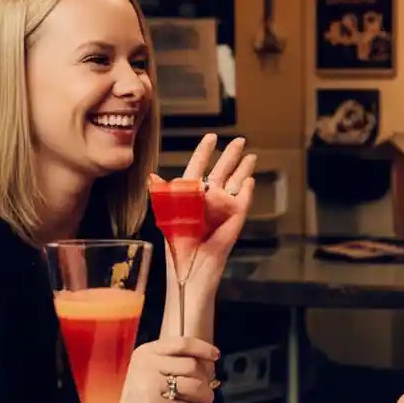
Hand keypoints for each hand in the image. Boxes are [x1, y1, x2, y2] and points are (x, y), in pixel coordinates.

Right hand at [117, 337, 220, 402]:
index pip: (182, 343)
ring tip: (204, 402)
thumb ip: (171, 364)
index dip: (203, 348)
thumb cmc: (136, 398)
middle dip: (205, 380)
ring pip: (194, 385)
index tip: (216, 356)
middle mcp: (147, 363)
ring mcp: (149, 384)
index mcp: (147, 352)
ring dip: (205, 396)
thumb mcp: (148, 371)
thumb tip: (208, 366)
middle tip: (207, 391)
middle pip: (192, 365)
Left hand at [153, 133, 257, 288]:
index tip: (210, 137)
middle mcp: (208, 198)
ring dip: (243, 168)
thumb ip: (164, 193)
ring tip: (251, 155)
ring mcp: (224, 207)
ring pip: (236, 181)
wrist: (192, 265)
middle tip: (239, 140)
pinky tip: (251, 180)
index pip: (198, 167)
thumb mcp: (167, 215)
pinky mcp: (236, 217)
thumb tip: (151, 175)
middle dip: (230, 155)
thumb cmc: (177, 244)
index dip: (204, 151)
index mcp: (190, 195)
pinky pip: (244, 199)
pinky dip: (248, 189)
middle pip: (222, 171)